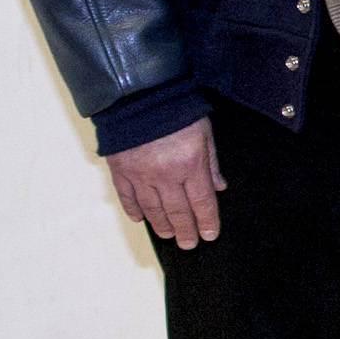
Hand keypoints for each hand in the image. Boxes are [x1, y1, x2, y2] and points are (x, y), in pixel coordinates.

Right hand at [108, 117, 225, 247]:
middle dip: (186, 231)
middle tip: (189, 243)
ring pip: (153, 209)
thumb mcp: (204, 132)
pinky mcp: (120, 170)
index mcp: (190, 164)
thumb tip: (219, 188)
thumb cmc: (176, 109)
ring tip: (169, 235)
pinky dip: (134, 210)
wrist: (138, 94)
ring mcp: (140, 174)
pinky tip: (140, 219)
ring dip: (162, 225)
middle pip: (178, 212)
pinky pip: (127, 197)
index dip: (207, 222)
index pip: (202, 202)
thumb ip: (211, 163)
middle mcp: (165, 174)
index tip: (210, 235)